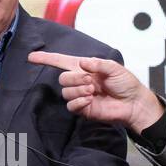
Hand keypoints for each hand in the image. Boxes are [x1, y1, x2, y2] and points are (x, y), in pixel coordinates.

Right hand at [28, 51, 164, 132]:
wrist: (133, 103)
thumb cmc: (125, 83)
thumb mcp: (114, 68)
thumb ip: (97, 63)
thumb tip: (82, 63)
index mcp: (85, 68)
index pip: (61, 62)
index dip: (47, 59)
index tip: (31, 57)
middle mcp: (80, 81)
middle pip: (62, 78)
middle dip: (74, 79)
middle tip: (90, 82)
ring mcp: (81, 96)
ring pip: (66, 92)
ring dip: (78, 90)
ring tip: (92, 91)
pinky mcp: (83, 109)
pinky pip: (71, 105)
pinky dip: (78, 101)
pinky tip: (90, 100)